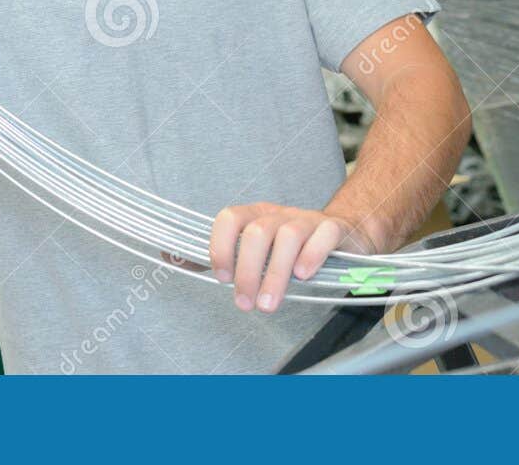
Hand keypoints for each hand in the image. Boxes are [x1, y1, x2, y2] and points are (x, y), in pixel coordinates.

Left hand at [210, 202, 375, 313]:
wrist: (344, 233)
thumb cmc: (293, 248)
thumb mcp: (258, 250)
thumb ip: (222, 256)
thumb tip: (174, 258)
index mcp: (256, 217)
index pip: (230, 218)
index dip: (221, 247)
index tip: (222, 277)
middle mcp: (279, 215)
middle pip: (257, 233)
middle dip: (248, 271)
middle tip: (245, 303)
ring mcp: (307, 220)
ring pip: (288, 236)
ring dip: (275, 273)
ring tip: (269, 303)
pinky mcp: (333, 230)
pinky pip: (323, 236)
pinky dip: (312, 255)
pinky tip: (304, 275)